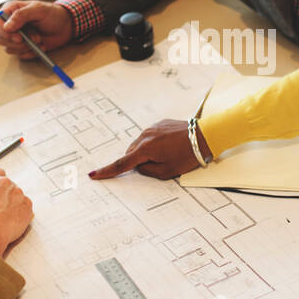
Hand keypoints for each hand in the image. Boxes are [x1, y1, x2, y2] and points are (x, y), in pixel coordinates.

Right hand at [0, 0, 74, 57]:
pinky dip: (30, 53)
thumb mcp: (39, 10)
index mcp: (10, 10)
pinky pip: (19, 55)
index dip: (4, 32)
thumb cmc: (52, 14)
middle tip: (35, 38)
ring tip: (39, 40)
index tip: (18, 37)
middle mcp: (9, 24)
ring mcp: (14, 36)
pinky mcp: (21, 46)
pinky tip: (40, 46)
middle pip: (1, 39)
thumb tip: (6, 27)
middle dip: (19, 42)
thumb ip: (22, 15)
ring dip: (26, 47)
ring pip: (9, 48)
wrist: (65, 26)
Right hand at [0, 168, 33, 256]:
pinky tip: (12, 223)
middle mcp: (5, 182)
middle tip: (1, 210)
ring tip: (4, 220)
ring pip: (19, 198)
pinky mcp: (27, 205)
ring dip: (14, 206)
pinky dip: (22, 215)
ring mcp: (18, 193)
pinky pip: (26, 208)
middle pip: (10, 186)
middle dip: (7, 197)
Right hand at [88, 119, 212, 180]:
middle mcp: (145, 136)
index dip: (107, 171)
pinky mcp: (160, 123)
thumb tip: (139, 166)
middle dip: (137, 162)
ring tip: (167, 155)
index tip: (94, 175)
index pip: (121, 164)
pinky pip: (150, 137)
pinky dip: (154, 144)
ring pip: (140, 144)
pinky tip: (169, 147)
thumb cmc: (188, 156)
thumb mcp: (167, 172)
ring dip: (146, 152)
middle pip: (131, 153)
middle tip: (156, 166)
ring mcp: (152, 128)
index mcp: (145, 149)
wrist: (204, 136)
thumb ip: (148, 171)